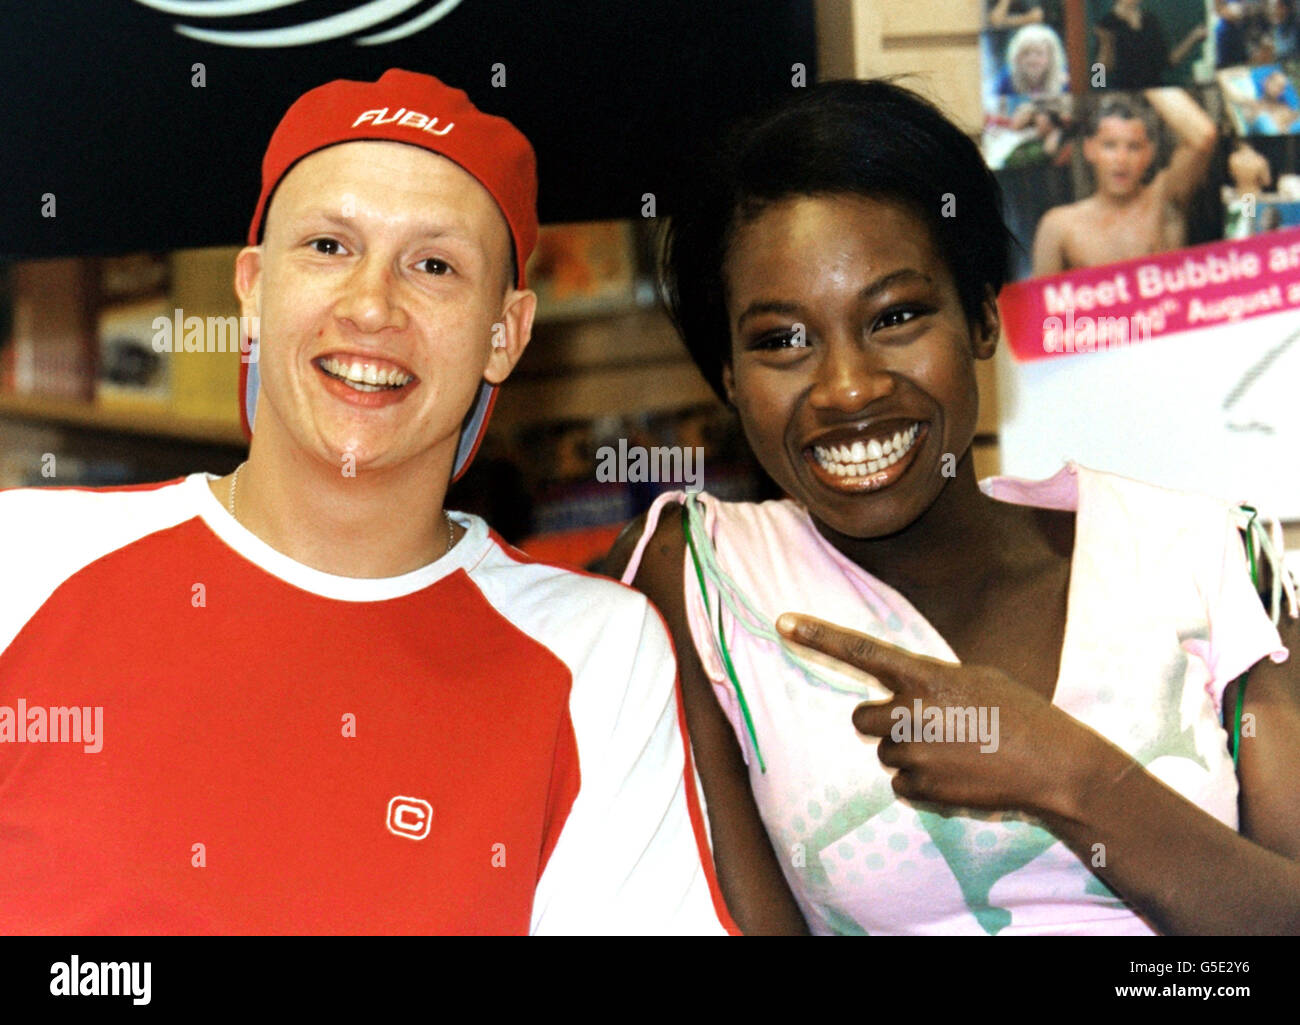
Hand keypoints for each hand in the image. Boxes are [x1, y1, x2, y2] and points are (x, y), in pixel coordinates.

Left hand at [776, 613, 1095, 816]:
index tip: (782, 622)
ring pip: (885, 752)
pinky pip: (900, 784)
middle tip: (925, 724)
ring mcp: (914, 752)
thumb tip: (901, 695)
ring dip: (909, 752)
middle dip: (882, 722)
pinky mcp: (921, 788)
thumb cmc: (1022, 714)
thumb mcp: (977, 679)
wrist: (1055, 767)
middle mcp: (910, 711)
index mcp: (925, 675)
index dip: (819, 635)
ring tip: (956, 750)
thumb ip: (931, 681)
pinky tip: (957, 774)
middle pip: (861, 718)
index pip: (860, 650)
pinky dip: (921, 782)